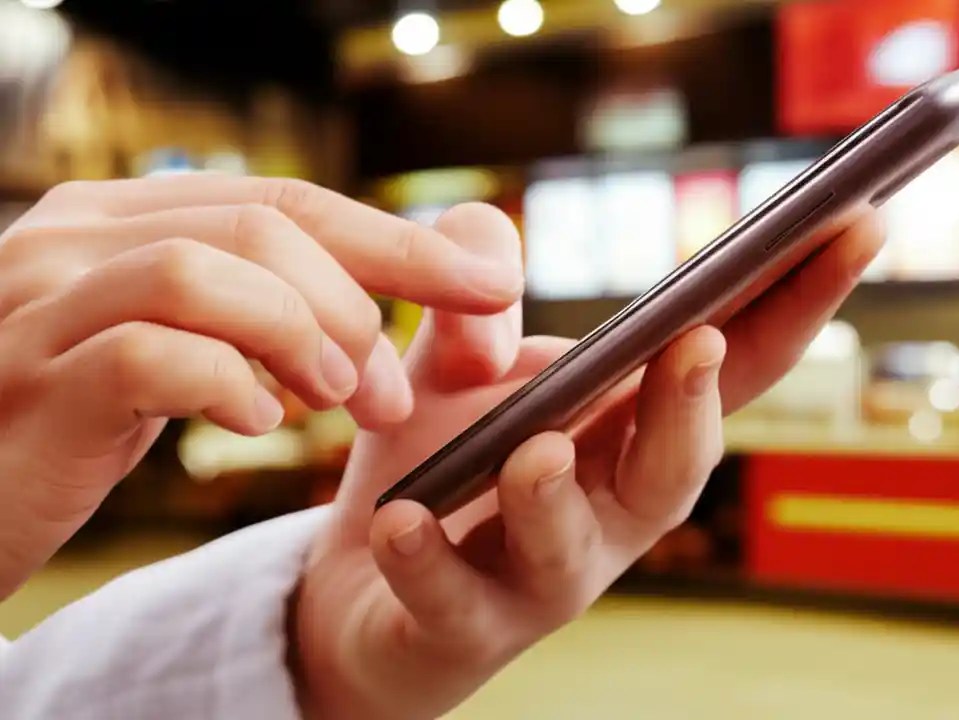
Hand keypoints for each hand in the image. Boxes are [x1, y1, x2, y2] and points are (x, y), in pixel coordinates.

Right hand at [0, 176, 522, 598]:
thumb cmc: (76, 423)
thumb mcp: (174, 348)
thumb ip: (258, 310)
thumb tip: (391, 300)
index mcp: (120, 215)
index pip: (287, 200)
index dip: (399, 243)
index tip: (491, 285)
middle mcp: (74, 237)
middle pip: (264, 225)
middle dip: (361, 304)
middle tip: (391, 392)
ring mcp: (38, 304)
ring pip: (207, 270)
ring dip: (302, 337)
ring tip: (333, 400)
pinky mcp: (26, 383)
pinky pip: (148, 356)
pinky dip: (226, 384)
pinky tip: (257, 423)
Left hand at [294, 203, 884, 718]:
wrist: (368, 595)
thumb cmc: (445, 468)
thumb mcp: (452, 366)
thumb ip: (471, 296)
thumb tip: (491, 261)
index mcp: (629, 429)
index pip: (728, 362)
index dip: (798, 297)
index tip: (858, 219)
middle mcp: (609, 508)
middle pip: (674, 465)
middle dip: (692, 408)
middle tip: (695, 343)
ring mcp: (540, 574)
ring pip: (573, 547)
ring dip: (558, 497)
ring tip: (536, 452)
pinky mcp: (458, 625)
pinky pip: (448, 598)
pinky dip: (427, 561)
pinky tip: (401, 522)